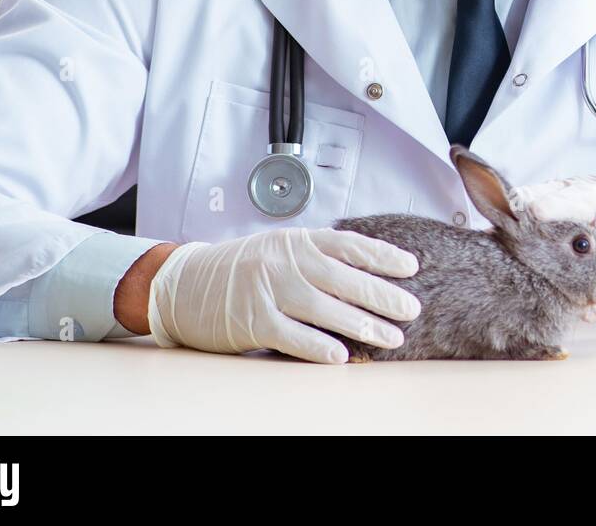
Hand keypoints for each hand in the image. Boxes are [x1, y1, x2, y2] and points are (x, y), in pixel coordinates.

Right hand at [147, 228, 421, 363]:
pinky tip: (342, 356)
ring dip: (362, 325)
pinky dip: (319, 346)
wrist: (183, 283)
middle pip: (344, 278)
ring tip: (391, 338)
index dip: (382, 255)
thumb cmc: (240, 267)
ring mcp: (268, 291)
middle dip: (383, 295)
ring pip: (325, 308)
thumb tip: (366, 271)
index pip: (348, 244)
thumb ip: (317, 256)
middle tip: (412, 309)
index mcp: (297, 240)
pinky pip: (293, 336)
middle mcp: (285, 262)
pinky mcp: (252, 321)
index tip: (411, 267)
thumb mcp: (280, 248)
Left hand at [511, 175, 595, 319]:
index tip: (513, 202)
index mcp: (579, 189)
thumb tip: (536, 281)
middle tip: (535, 213)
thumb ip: (563, 246)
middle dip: (553, 206)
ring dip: (593, 278)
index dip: (530, 195)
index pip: (549, 190)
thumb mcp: (593, 219)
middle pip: (576, 199)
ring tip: (585, 299)